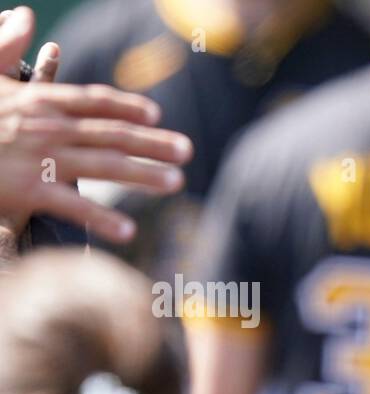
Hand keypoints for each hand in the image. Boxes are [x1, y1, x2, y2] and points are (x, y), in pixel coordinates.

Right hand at [0, 6, 191, 242]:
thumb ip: (3, 45)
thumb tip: (25, 15)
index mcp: (38, 101)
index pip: (92, 101)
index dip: (126, 107)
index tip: (156, 115)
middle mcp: (45, 127)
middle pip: (110, 134)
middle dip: (152, 142)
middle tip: (187, 151)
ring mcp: (38, 158)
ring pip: (101, 166)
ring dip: (143, 175)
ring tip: (176, 183)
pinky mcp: (26, 189)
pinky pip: (71, 206)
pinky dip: (101, 219)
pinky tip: (130, 231)